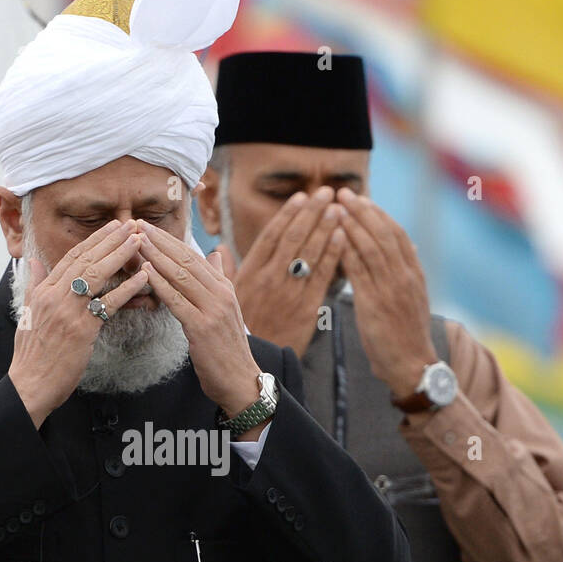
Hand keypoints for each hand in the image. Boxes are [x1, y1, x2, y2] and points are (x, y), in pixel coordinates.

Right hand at [8, 219, 149, 426]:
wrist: (30, 384)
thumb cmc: (31, 354)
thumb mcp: (28, 313)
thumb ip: (34, 285)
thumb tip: (34, 262)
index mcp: (43, 291)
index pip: (71, 257)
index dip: (94, 240)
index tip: (112, 227)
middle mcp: (54, 296)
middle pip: (86, 260)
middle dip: (111, 240)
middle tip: (132, 225)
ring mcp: (68, 311)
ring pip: (97, 275)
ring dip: (121, 255)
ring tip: (140, 241)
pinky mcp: (82, 330)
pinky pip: (109, 303)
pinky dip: (128, 288)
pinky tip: (145, 277)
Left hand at [134, 219, 264, 429]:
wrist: (240, 380)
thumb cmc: (228, 348)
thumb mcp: (227, 309)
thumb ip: (218, 279)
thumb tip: (215, 253)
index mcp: (224, 287)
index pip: (193, 256)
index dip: (170, 240)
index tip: (149, 227)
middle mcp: (221, 294)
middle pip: (186, 261)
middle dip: (160, 241)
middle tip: (137, 225)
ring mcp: (213, 310)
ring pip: (181, 276)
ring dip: (156, 257)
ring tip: (136, 241)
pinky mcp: (202, 328)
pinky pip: (177, 301)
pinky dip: (160, 284)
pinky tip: (146, 272)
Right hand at [222, 186, 346, 356]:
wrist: (248, 370)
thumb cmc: (235, 335)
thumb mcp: (225, 301)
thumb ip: (226, 273)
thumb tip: (220, 250)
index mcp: (248, 275)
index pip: (270, 236)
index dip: (287, 214)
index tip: (300, 196)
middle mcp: (268, 279)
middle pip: (292, 237)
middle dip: (310, 212)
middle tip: (325, 191)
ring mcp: (287, 293)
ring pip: (308, 252)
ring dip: (324, 226)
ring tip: (338, 205)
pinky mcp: (305, 308)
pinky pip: (320, 275)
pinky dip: (332, 252)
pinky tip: (342, 235)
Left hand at [335, 188, 435, 396]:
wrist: (411, 364)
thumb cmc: (406, 335)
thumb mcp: (413, 298)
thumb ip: (407, 273)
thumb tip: (408, 248)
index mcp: (414, 274)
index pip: (396, 234)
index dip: (378, 213)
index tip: (362, 198)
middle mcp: (404, 276)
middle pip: (383, 233)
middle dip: (363, 211)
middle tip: (343, 193)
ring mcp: (391, 289)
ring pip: (371, 248)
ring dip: (352, 225)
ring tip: (335, 208)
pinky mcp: (374, 304)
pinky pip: (359, 271)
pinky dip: (346, 251)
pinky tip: (333, 238)